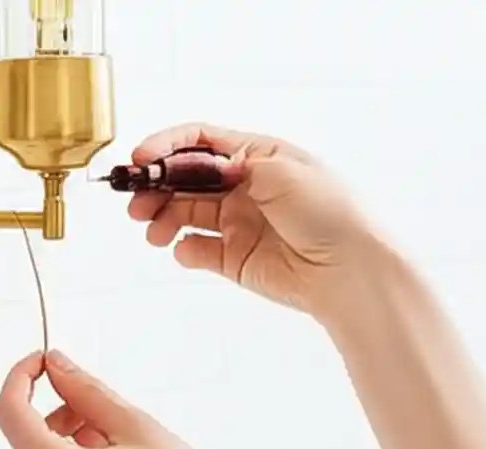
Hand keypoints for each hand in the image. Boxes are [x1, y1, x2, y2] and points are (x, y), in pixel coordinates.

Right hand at [128, 123, 393, 317]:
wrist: (350, 270)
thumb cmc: (330, 213)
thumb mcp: (280, 169)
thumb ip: (231, 163)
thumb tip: (196, 166)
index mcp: (258, 156)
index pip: (201, 141)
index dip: (167, 146)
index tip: (141, 160)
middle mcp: (245, 187)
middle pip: (184, 178)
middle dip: (155, 186)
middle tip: (135, 200)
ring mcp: (238, 223)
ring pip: (184, 213)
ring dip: (161, 217)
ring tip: (151, 230)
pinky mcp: (235, 258)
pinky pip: (197, 250)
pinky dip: (183, 249)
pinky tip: (184, 249)